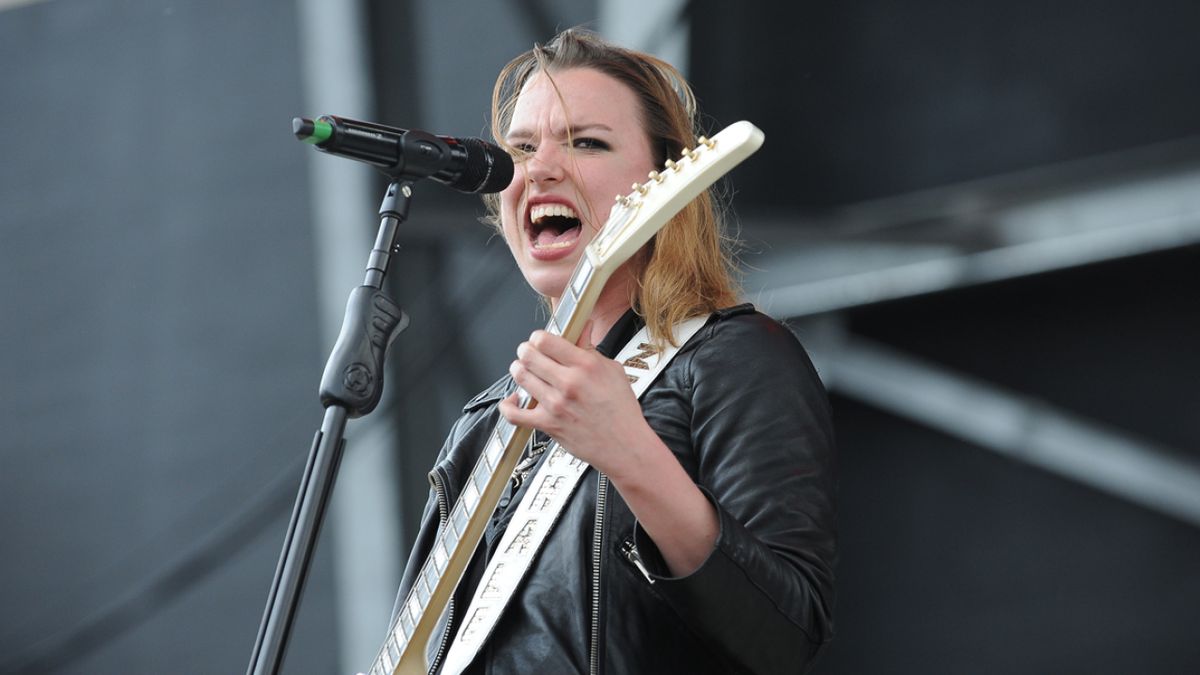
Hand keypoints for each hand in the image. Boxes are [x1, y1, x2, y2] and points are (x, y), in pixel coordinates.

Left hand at [498, 322, 658, 479]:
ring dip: (519, 370)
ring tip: (524, 370)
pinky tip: (515, 399)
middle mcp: (568, 383)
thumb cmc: (621, 410)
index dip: (538, 337)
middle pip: (528, 355)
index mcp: (585, 365)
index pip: (545, 340)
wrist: (625, 445)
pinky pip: (514, 414)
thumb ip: (591, 348)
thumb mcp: (612, 370)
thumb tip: (582, 328)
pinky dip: (508, 405)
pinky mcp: (548, 424)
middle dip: (525, 350)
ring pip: (520, 376)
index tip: (540, 340)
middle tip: (529, 353)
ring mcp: (555, 404)